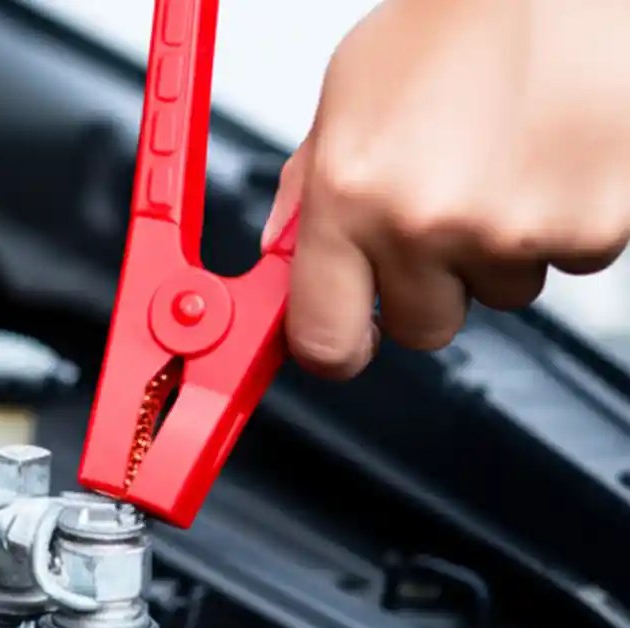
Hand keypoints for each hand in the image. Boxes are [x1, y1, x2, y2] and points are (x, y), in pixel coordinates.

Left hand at [263, 0, 629, 378]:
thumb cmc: (455, 23)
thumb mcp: (348, 95)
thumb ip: (309, 188)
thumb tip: (283, 255)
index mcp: (350, 193)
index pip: (322, 337)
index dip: (332, 348)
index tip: (341, 340)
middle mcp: (426, 221)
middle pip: (420, 328)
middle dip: (426, 284)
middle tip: (438, 208)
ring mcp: (512, 230)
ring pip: (497, 295)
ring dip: (494, 249)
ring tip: (500, 161)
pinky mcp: (593, 227)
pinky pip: (567, 263)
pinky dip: (560, 223)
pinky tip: (548, 158)